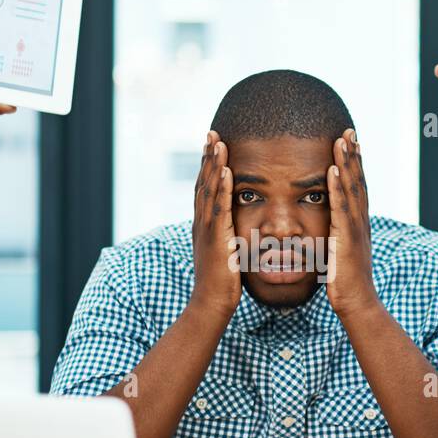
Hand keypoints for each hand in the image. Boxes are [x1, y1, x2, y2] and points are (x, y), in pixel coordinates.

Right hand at [189, 131, 240, 319]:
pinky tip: (227, 170)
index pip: (205, 189)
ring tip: (218, 142)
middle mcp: (202, 223)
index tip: (212, 146)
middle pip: (203, 182)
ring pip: (209, 190)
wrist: (211, 304)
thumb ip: (227, 238)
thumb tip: (235, 230)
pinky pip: (220, 207)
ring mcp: (207, 229)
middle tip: (211, 133)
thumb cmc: (222, 283)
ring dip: (213, 165)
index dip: (207, 166)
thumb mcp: (224, 254)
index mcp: (204, 225)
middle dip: (207, 157)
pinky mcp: (216, 238)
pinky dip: (222, 187)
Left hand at [325, 129, 378, 319]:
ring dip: (347, 163)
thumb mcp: (340, 254)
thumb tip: (326, 230)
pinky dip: (338, 188)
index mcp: (358, 224)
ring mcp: (356, 229)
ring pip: (352, 189)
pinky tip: (333, 170)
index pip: (357, 187)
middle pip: (358, 181)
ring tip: (342, 140)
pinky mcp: (347, 238)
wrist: (357, 303)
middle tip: (350, 131)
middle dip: (354, 155)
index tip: (351, 143)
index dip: (355, 164)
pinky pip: (341, 208)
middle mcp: (360, 222)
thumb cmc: (345, 283)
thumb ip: (335, 238)